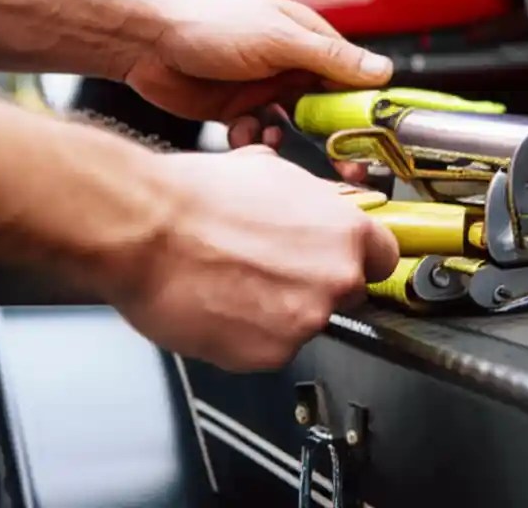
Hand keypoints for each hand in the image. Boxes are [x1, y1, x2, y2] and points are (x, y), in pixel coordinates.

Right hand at [105, 145, 398, 371]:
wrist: (144, 229)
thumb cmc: (196, 197)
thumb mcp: (271, 173)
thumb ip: (310, 199)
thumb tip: (319, 204)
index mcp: (346, 232)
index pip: (382, 258)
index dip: (357, 258)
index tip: (341, 261)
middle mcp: (336, 279)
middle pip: (346, 294)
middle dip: (316, 286)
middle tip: (271, 271)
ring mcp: (305, 320)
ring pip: (305, 323)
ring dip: (278, 312)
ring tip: (234, 284)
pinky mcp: (270, 354)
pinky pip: (269, 350)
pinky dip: (248, 336)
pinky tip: (220, 306)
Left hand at [124, 0, 391, 122]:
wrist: (145, 42)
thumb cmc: (209, 26)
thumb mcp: (278, 40)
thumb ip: (330, 58)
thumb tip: (383, 71)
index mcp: (307, 39)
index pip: (352, 77)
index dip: (362, 107)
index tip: (371, 135)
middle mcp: (290, 64)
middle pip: (326, 108)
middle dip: (330, 134)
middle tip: (340, 162)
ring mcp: (264, 88)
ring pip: (294, 127)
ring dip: (284, 137)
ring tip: (268, 136)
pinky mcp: (239, 109)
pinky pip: (260, 135)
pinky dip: (254, 140)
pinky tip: (240, 132)